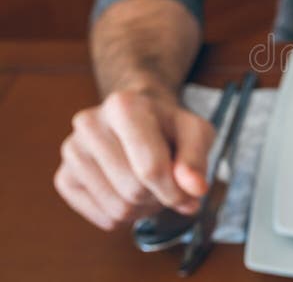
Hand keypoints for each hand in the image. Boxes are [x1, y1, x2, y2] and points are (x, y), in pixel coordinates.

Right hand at [54, 89, 214, 229]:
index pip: (151, 169)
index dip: (175, 190)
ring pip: (118, 208)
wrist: (139, 118)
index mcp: (123, 106)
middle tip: (167, 180)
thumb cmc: (168, 126)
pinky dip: (125, 216)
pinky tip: (130, 190)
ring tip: (150, 184)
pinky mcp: (63, 178)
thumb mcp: (196, 132)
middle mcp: (89, 124)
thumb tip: (195, 190)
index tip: (190, 193)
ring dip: (144, 208)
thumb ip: (197, 160)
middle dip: (159, 195)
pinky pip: (102, 218)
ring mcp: (71, 151)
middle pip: (134, 190)